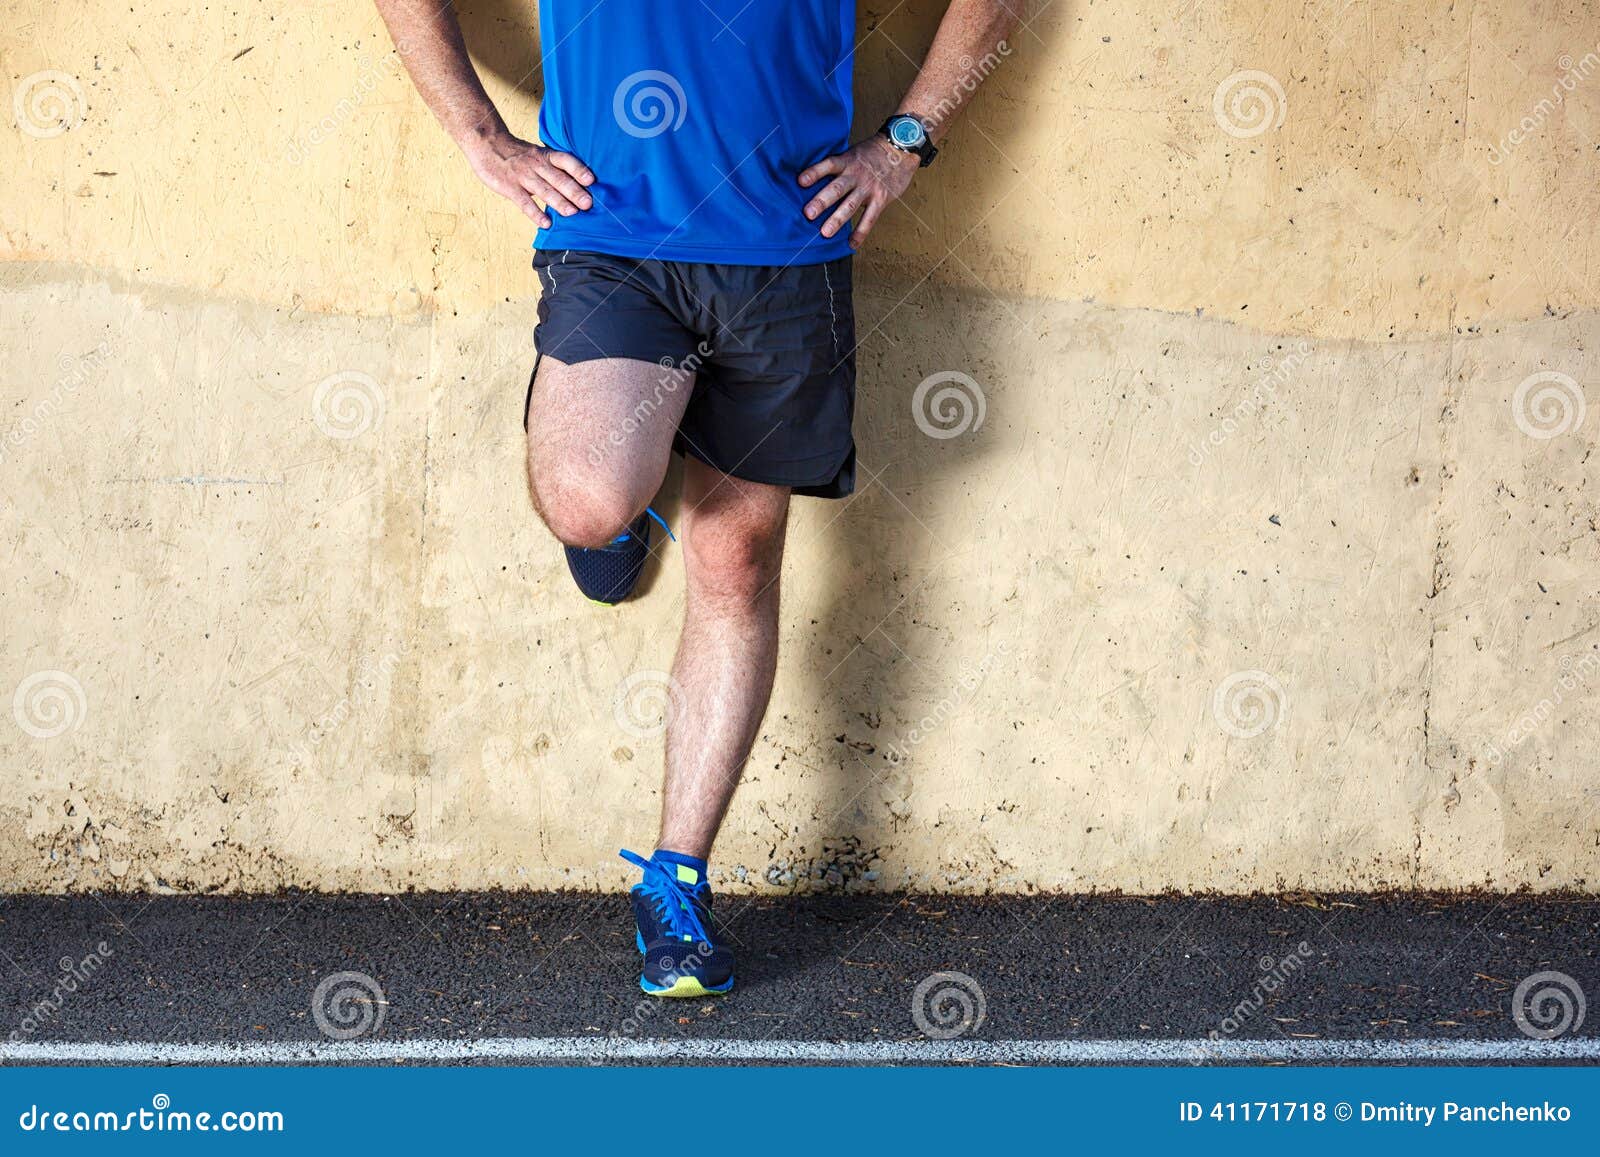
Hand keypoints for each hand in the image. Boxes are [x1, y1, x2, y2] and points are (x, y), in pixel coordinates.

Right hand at [463, 132, 594, 228]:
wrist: (486, 143)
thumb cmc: (516, 153)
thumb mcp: (536, 153)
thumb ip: (553, 167)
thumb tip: (577, 183)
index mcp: (545, 156)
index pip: (565, 160)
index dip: (578, 169)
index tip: (591, 180)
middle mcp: (536, 165)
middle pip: (558, 178)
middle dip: (574, 191)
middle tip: (588, 203)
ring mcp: (523, 176)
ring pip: (544, 190)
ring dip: (559, 202)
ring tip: (572, 213)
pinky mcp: (510, 187)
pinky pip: (525, 202)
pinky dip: (535, 213)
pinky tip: (546, 223)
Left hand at [798, 134, 918, 249]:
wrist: (901, 149)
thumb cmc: (874, 152)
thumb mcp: (854, 152)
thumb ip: (838, 166)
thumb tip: (815, 179)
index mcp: (847, 161)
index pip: (828, 165)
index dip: (814, 173)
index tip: (800, 182)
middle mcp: (856, 175)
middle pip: (837, 189)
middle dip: (822, 201)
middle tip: (808, 214)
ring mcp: (868, 188)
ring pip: (850, 205)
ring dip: (837, 219)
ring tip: (825, 232)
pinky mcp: (881, 198)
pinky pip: (869, 218)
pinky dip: (861, 232)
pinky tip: (851, 244)